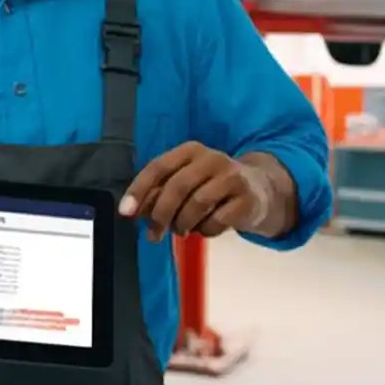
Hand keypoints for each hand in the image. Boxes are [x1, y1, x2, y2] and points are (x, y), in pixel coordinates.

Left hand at [119, 141, 271, 240]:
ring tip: (181, 230)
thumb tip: (133, 211)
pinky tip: (205, 228)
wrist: (258, 190)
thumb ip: (158, 193)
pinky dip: (205, 230)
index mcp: (190, 150)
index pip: (158, 167)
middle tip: (153, 234)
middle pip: (177, 187)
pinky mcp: (247, 199)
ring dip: (183, 224)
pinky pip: (218, 220)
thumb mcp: (184, 183)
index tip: (125, 212)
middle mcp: (211, 158)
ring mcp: (232, 177)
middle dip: (160, 214)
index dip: (139, 190)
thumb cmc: (210, 187)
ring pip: (197, 204)